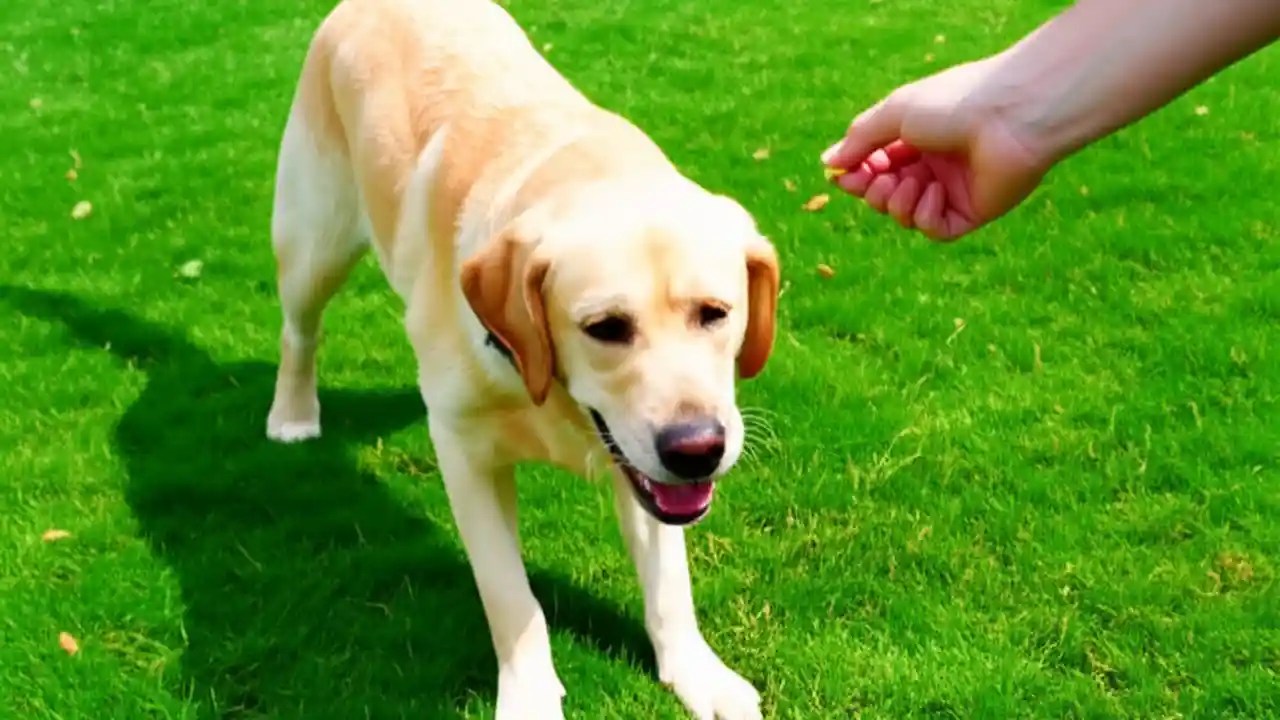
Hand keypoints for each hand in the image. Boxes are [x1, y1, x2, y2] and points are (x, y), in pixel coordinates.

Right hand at [821, 57, 1052, 240]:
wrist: (1011, 116)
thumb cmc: (955, 103)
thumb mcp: (895, 113)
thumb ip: (860, 140)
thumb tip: (828, 163)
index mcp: (916, 138)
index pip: (874, 166)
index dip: (857, 174)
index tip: (846, 175)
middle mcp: (933, 165)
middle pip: (885, 194)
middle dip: (874, 191)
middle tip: (878, 180)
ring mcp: (952, 190)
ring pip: (905, 215)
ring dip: (896, 204)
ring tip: (909, 182)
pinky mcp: (971, 212)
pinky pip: (934, 229)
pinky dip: (924, 215)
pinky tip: (933, 191)